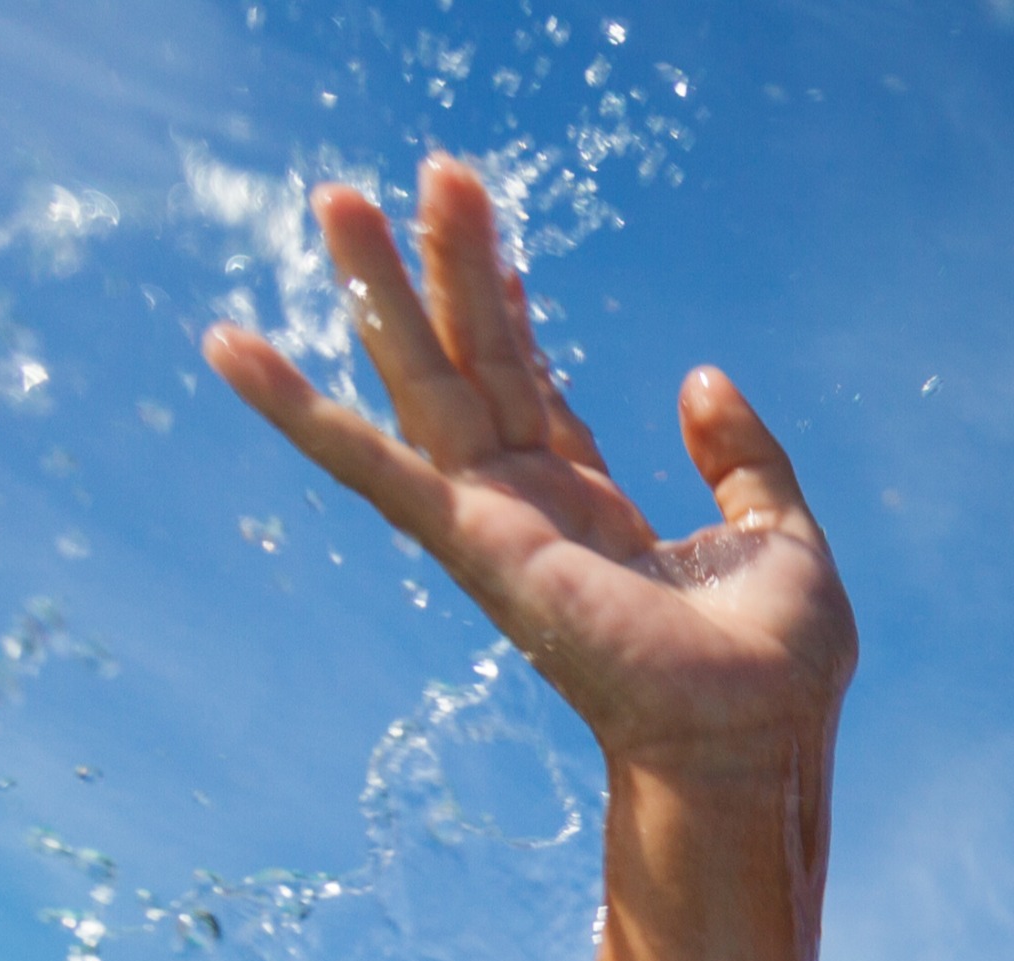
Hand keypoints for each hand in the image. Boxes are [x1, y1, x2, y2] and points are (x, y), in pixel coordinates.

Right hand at [202, 156, 852, 782]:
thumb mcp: (780, 535)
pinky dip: (297, 408)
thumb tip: (699, 378)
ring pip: (424, 381)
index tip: (498, 245)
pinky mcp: (473, 542)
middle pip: (476, 363)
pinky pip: (369, 465)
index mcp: (595, 511)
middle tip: (437, 169)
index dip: (516, 316)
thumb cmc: (776, 671)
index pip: (536, 391)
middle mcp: (531, 510)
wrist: (756, 739)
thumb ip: (744, 456)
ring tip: (340, 194)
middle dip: (450, 268)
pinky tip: (233, 348)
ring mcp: (493, 524)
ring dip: (381, 288)